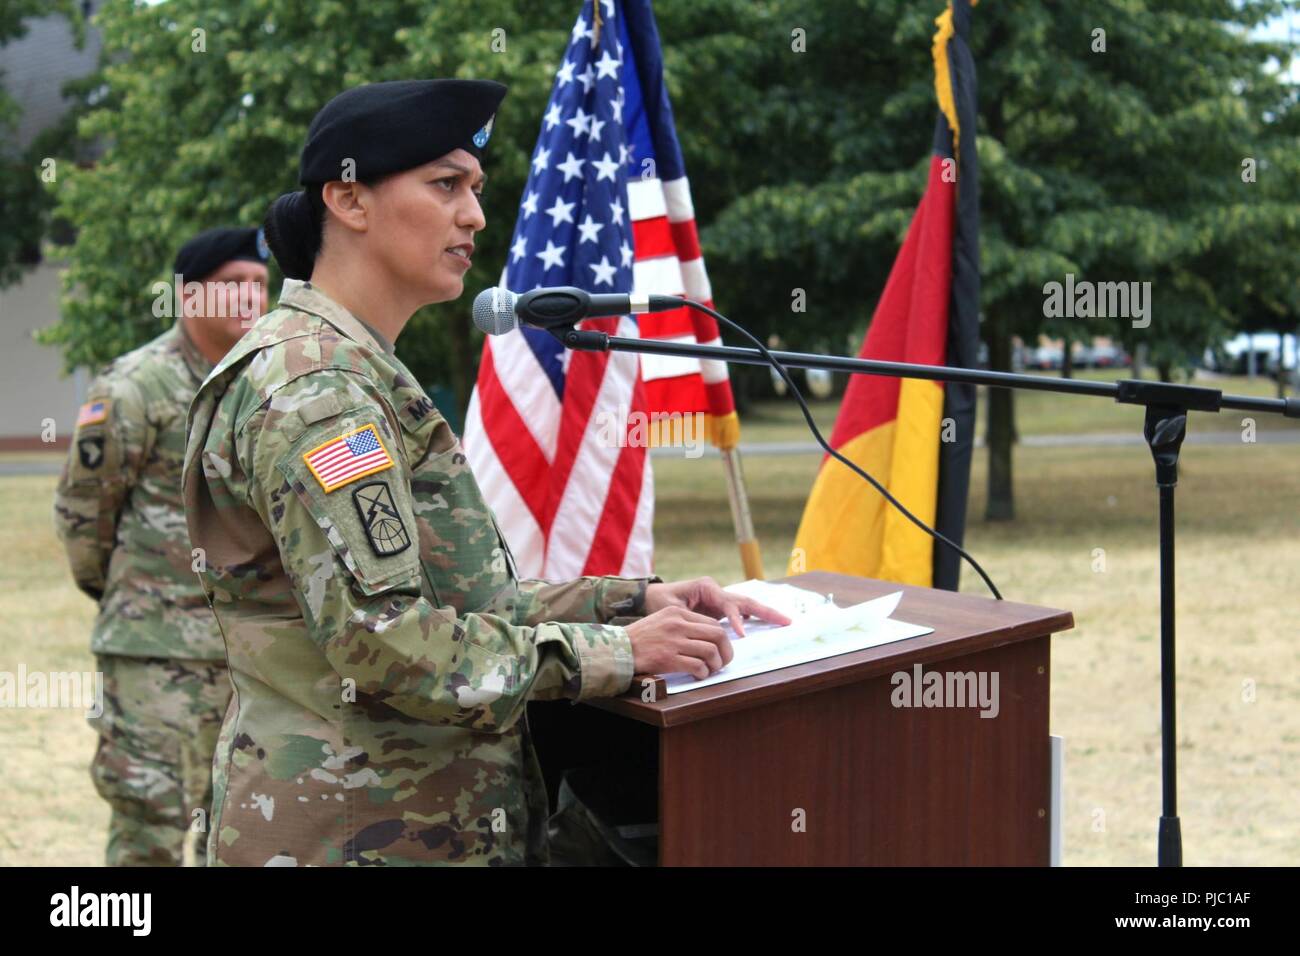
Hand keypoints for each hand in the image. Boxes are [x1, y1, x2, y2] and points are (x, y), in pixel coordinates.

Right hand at [624, 606, 735, 679]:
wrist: (618, 648)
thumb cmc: (642, 637)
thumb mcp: (663, 620)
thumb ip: (685, 624)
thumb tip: (710, 638)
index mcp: (677, 612)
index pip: (713, 623)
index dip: (723, 639)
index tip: (723, 649)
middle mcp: (677, 624)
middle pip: (717, 635)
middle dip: (726, 651)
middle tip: (724, 661)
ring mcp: (673, 641)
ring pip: (710, 651)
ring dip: (716, 664)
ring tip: (711, 669)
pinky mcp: (667, 659)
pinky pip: (697, 666)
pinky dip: (703, 673)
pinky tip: (699, 675)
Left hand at [643, 576, 791, 636]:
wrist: (651, 598)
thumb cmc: (659, 603)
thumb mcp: (671, 609)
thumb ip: (688, 617)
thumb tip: (705, 629)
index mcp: (707, 588)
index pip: (728, 604)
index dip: (736, 619)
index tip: (741, 634)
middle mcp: (716, 591)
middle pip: (746, 601)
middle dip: (766, 611)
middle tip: (785, 620)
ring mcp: (719, 599)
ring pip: (747, 605)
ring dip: (765, 613)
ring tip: (784, 621)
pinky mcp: (719, 608)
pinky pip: (740, 612)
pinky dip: (754, 617)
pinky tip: (765, 623)